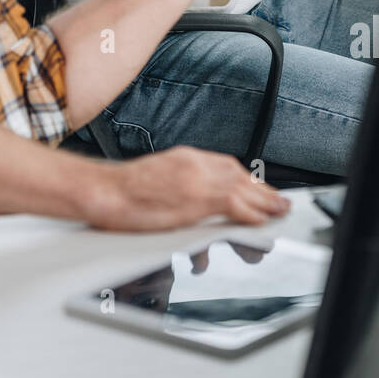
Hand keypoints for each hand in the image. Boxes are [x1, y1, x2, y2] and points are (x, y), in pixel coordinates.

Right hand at [83, 146, 290, 231]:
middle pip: (238, 174)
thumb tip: (193, 203)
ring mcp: (195, 179)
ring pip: (241, 187)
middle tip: (278, 203)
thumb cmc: (119, 192)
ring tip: (278, 212)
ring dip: (264, 200)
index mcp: (184, 158)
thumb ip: (179, 185)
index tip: (259, 189)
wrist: (101, 190)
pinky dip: (250, 210)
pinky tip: (260, 219)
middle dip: (261, 190)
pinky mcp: (193, 198)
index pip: (226, 165)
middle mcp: (193, 163)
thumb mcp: (156, 178)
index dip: (247, 179)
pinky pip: (232, 203)